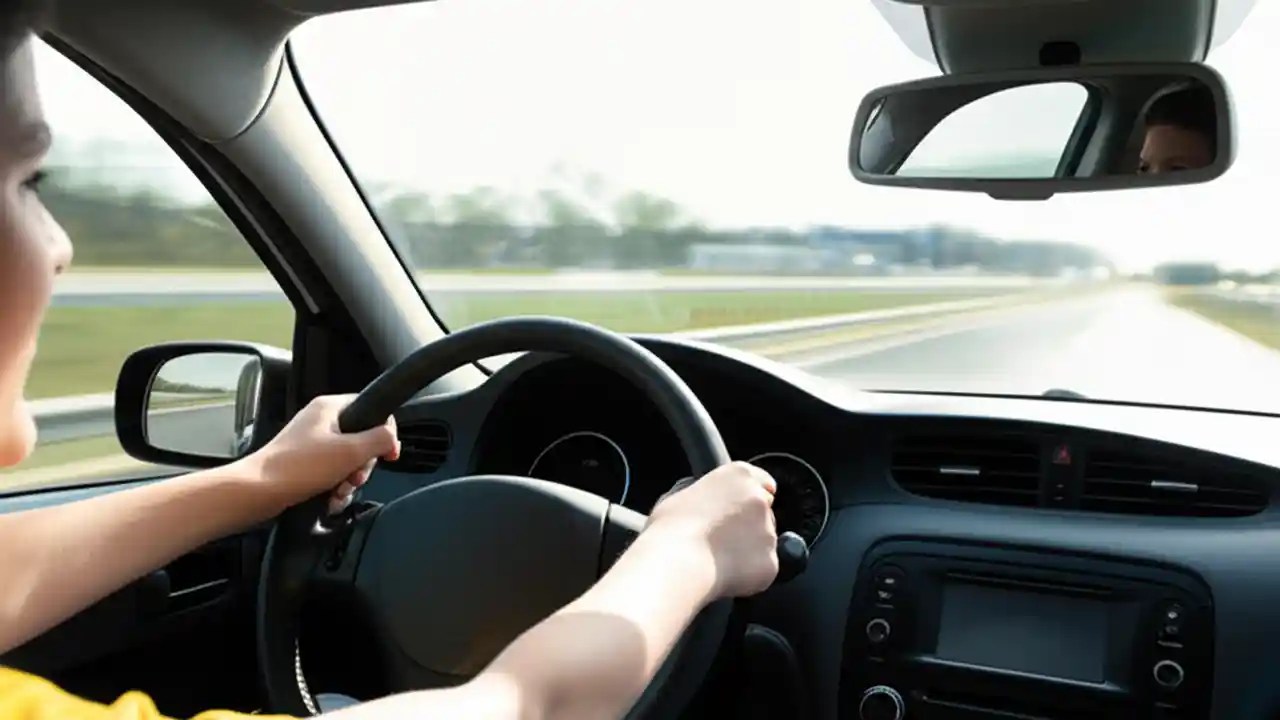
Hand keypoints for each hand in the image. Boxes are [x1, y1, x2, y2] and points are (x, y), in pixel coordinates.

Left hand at [242, 395, 399, 514]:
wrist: (257, 492)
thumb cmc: (298, 468)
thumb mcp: (350, 451)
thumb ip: (380, 440)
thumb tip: (392, 438)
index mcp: (329, 407)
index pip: (371, 409)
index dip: (385, 433)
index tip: (388, 454)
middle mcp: (319, 422)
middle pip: (362, 439)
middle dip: (363, 464)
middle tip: (355, 476)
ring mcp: (310, 443)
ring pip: (347, 460)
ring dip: (349, 479)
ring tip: (339, 491)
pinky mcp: (304, 464)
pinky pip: (331, 473)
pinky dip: (335, 487)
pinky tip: (330, 498)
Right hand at [644, 462, 778, 598]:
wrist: (676, 563)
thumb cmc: (670, 529)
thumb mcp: (682, 495)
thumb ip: (706, 493)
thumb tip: (705, 502)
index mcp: (739, 476)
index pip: (762, 482)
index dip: (750, 498)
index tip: (741, 509)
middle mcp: (759, 499)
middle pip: (764, 512)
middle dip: (750, 525)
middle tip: (722, 539)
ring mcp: (768, 531)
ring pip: (764, 542)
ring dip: (748, 550)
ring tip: (716, 560)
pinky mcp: (771, 561)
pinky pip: (763, 569)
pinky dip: (749, 574)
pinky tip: (724, 575)